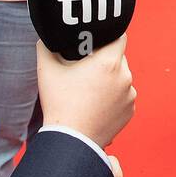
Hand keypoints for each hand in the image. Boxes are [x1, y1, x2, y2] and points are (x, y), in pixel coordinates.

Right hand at [36, 33, 135, 147]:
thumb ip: (45, 46)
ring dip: (110, 79)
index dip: (107, 37)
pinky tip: (96, 103)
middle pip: (119, 58)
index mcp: (109, 63)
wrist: (71, 140)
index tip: (95, 43)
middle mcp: (125, 77)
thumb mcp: (46, 70)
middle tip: (86, 68)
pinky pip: (124, 96)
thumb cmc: (59, 104)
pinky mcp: (130, 111)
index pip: (118, 37)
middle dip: (105, 60)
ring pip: (122, 78)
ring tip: (90, 89)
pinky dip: (114, 97)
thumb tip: (46, 37)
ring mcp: (130, 96)